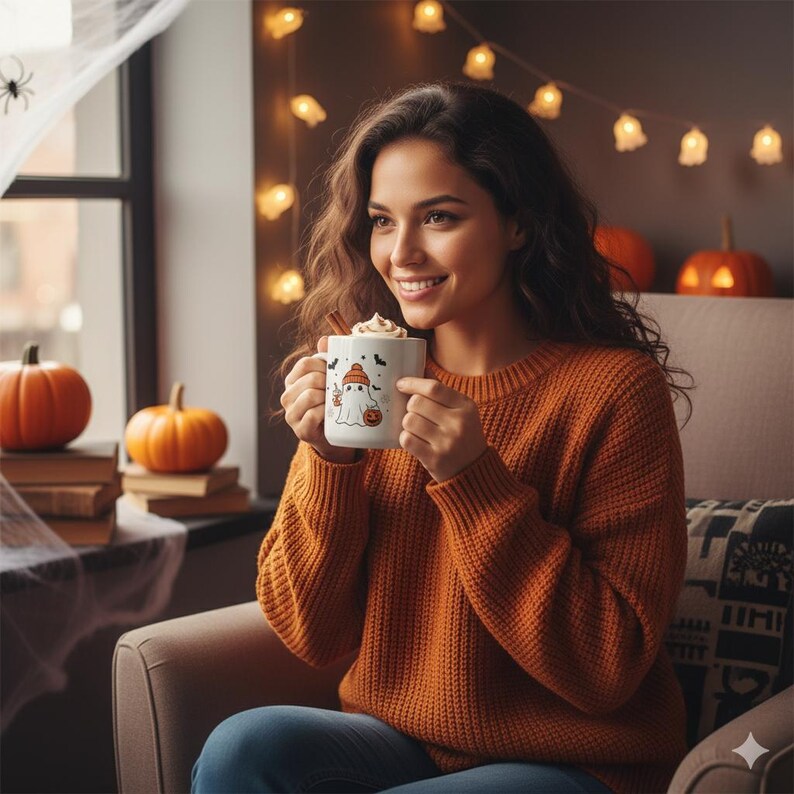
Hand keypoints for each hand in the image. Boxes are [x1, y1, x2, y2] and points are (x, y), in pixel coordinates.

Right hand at [281, 336, 357, 463]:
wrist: (334, 435)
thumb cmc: (331, 404)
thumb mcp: (329, 380)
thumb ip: (326, 360)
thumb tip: (325, 339)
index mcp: (293, 381)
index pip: (305, 364)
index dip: (324, 365)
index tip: (335, 373)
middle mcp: (287, 397)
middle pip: (310, 379)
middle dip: (329, 382)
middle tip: (339, 389)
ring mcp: (291, 415)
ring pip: (311, 395)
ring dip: (328, 397)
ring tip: (335, 401)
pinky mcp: (300, 430)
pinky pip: (314, 414)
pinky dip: (326, 412)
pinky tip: (331, 413)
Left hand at [396, 375, 487, 482]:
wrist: (473, 471)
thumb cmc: (463, 435)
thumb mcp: (461, 410)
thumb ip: (442, 391)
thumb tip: (422, 367)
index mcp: (466, 406)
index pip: (433, 388)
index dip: (413, 383)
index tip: (401, 384)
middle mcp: (458, 424)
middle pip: (416, 403)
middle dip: (409, 406)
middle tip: (413, 412)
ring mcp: (447, 443)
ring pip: (409, 421)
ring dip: (407, 423)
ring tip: (416, 428)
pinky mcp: (435, 460)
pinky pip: (407, 440)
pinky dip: (406, 438)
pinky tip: (414, 440)